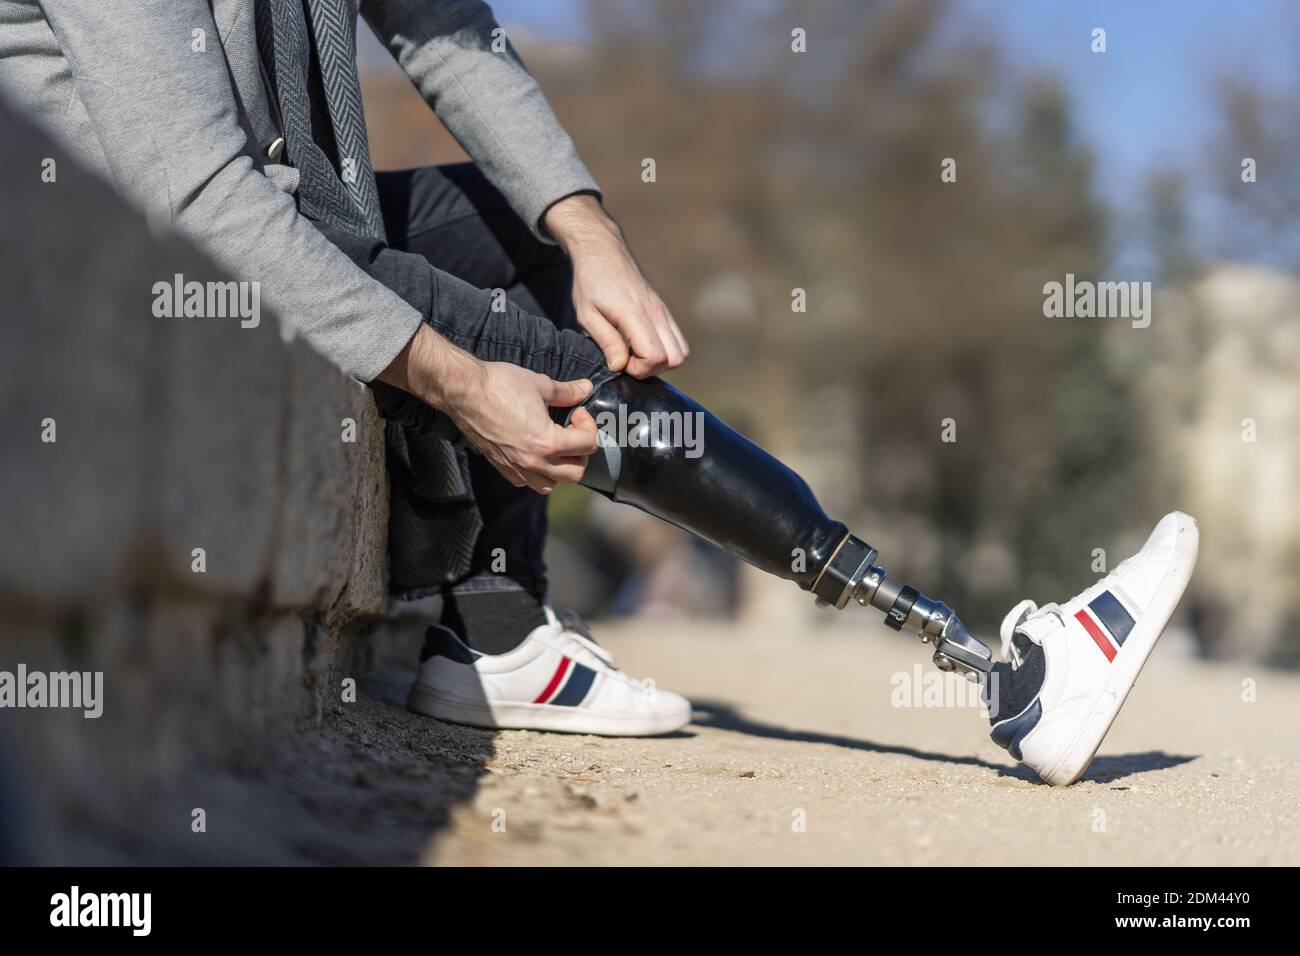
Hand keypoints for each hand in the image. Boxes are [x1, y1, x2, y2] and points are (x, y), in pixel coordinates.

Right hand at [378, 325, 599, 493]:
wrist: (464, 391)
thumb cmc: (499, 386)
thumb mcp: (540, 384)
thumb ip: (567, 392)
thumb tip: (585, 389)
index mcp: (548, 442)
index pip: (587, 445)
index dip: (588, 426)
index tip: (578, 412)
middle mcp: (534, 462)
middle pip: (575, 473)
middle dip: (581, 453)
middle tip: (573, 432)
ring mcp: (516, 467)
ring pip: (551, 484)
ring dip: (561, 468)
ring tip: (557, 447)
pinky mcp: (502, 467)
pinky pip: (526, 482)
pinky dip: (537, 474)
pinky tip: (535, 453)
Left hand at [544, 194, 688, 377]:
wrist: (603, 250)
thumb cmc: (590, 281)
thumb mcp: (587, 314)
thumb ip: (606, 341)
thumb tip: (620, 367)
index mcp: (634, 314)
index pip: (655, 356)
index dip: (639, 369)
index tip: (620, 362)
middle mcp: (656, 313)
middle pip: (675, 358)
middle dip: (652, 369)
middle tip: (628, 361)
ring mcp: (663, 311)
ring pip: (681, 352)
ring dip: (661, 362)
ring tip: (636, 354)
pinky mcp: (664, 310)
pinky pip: (679, 341)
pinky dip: (666, 351)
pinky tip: (642, 345)